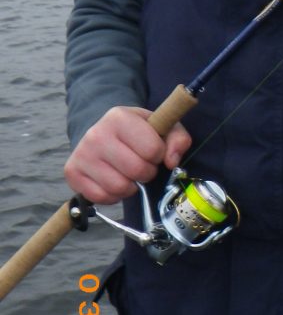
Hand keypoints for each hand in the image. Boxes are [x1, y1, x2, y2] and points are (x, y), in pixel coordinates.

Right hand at [64, 106, 191, 204]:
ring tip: (127, 173)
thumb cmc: (135, 131)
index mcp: (119, 117)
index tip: (152, 150)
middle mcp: (96, 134)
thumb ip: (177, 139)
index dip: (158, 155)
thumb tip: (172, 162)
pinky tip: (113, 180)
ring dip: (131, 186)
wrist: (101, 132)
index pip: (153, 149)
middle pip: (137, 171)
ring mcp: (82, 154)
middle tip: (141, 164)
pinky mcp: (72, 172)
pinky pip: (102, 197)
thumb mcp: (160, 126)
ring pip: (119, 187)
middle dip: (146, 172)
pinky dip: (113, 196)